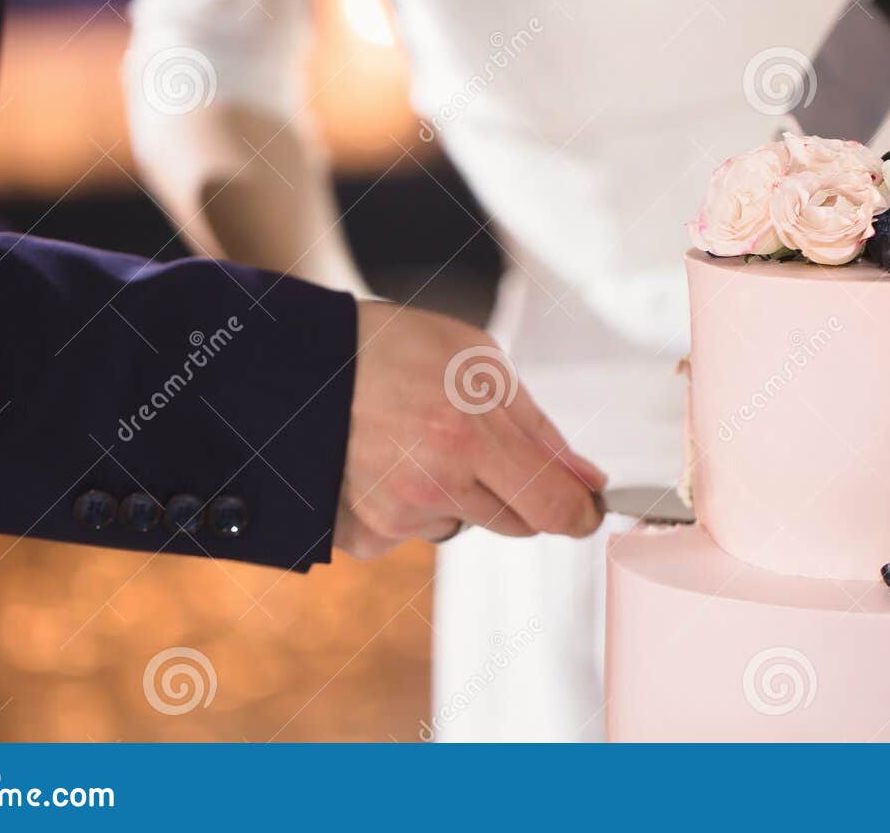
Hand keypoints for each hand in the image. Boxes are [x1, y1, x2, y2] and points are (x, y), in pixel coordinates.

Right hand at [334, 301, 606, 557]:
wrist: (301, 366)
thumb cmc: (394, 351)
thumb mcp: (479, 361)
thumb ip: (538, 428)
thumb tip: (587, 481)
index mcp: (468, 438)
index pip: (554, 508)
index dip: (580, 512)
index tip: (586, 505)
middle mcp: (433, 487)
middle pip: (519, 524)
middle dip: (520, 491)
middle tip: (483, 444)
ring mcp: (397, 519)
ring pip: (467, 523)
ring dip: (462, 495)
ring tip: (421, 442)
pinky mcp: (366, 538)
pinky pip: (417, 531)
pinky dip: (414, 506)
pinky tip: (388, 463)